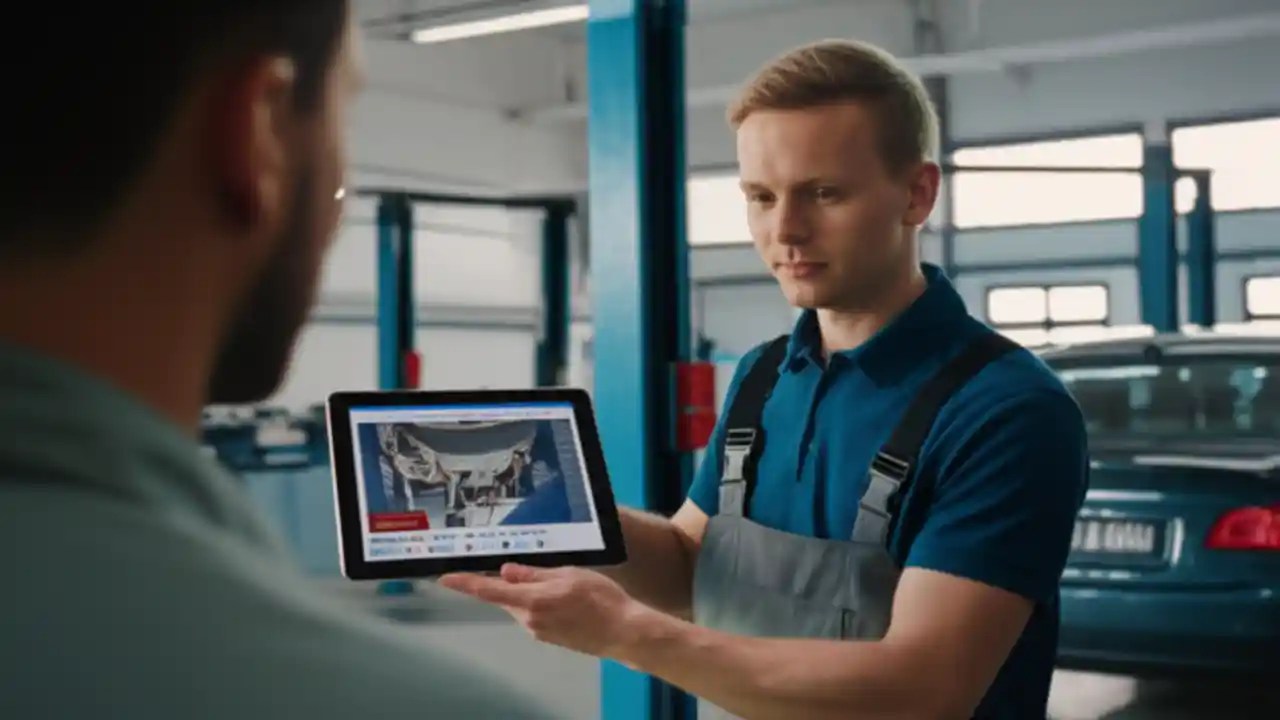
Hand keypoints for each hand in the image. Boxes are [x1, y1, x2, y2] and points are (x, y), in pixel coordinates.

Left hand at [438, 564, 653, 660]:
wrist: (624, 631)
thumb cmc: (601, 599)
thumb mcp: (568, 575)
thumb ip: (534, 574)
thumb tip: (506, 571)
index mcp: (531, 601)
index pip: (488, 591)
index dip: (464, 584)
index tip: (444, 578)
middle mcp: (529, 620)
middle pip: (507, 597)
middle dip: (514, 583)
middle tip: (538, 569)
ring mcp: (539, 632)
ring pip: (524, 605)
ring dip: (534, 593)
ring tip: (567, 586)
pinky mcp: (550, 638)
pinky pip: (537, 616)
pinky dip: (545, 604)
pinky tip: (570, 601)